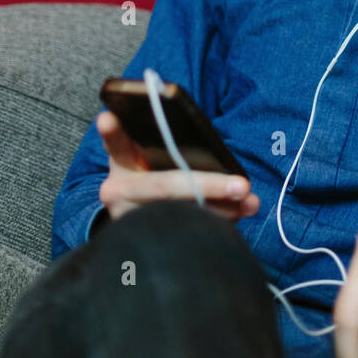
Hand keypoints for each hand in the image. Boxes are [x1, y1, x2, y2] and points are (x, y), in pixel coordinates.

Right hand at [96, 110, 259, 223]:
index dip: (111, 131)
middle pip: (165, 187)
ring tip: (250, 201)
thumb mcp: (147, 154)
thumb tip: (205, 144)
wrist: (133, 211)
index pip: (116, 144)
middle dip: (208, 185)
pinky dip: (217, 222)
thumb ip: (168, 142)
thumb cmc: (149, 170)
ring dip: (222, 209)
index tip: (107, 118)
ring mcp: (130, 219)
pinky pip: (185, 232)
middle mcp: (119, 192)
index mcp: (120, 163)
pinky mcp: (144, 239)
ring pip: (180, 213)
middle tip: (242, 185)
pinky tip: (239, 214)